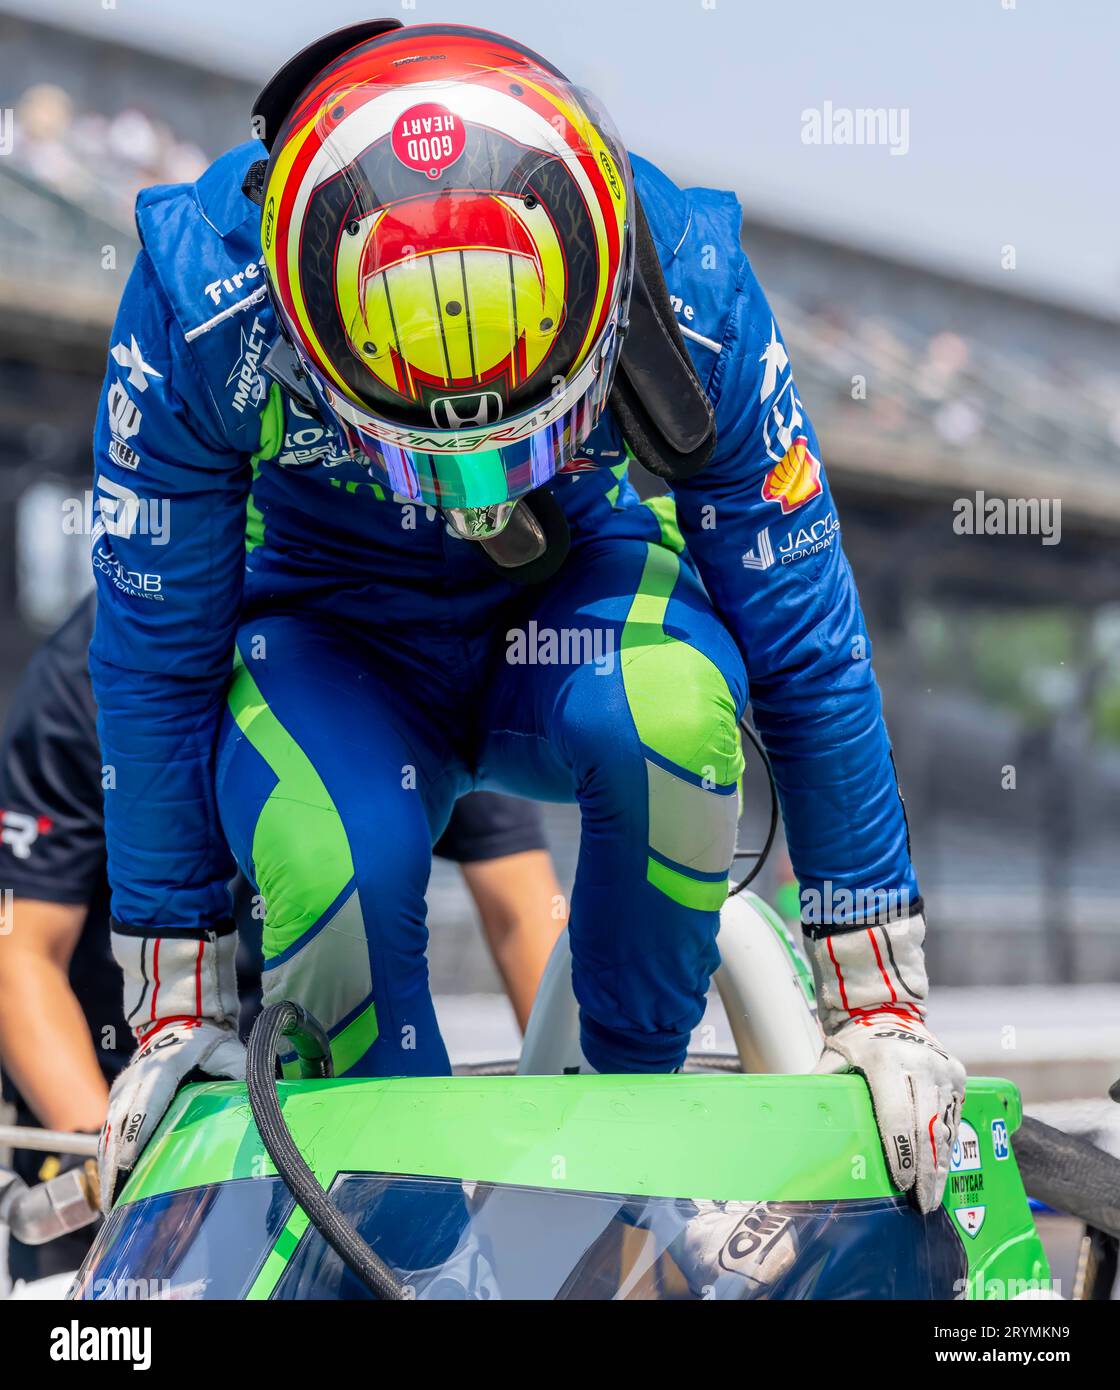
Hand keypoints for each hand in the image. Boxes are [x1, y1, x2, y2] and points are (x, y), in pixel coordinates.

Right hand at [98, 1018, 243, 1211]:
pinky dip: (107, 1161)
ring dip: (109, 1168)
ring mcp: (122, 1089)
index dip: (137, 1131)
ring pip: (110, 1131)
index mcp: (163, 1066)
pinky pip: (109, 1133)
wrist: (179, 1023)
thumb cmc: (206, 1042)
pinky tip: (113, 1190)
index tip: (130, 1162)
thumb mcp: (228, 1050)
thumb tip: (263, 1098)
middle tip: (120, 1202)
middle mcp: (136, 1078)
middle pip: (121, 1123)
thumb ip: (242, 1071)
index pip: (147, 1101)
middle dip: (117, 1161)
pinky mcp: (117, 1100)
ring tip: (115, 1207)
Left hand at [804, 913, 964, 1213]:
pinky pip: (955, 1117)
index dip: (900, 1155)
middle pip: (927, 1130)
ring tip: (933, 1195)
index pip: (897, 1117)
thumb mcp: (832, 1060)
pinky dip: (947, 1145)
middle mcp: (920, 1064)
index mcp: (886, 1061)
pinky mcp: (957, 1073)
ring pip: (945, 1127)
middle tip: (925, 1204)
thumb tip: (790, 1120)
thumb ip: (820, 1089)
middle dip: (927, 1173)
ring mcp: (943, 1069)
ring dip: (940, 1164)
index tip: (901, 1185)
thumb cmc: (853, 1043)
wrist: (886, 1009)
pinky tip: (939, 1167)